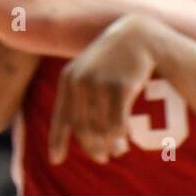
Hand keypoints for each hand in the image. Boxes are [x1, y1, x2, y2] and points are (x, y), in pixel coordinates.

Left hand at [47, 13, 160, 164]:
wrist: (140, 35)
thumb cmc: (114, 57)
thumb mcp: (91, 69)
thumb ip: (79, 95)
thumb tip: (78, 131)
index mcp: (69, 77)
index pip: (61, 117)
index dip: (57, 141)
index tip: (56, 161)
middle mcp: (80, 80)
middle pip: (82, 127)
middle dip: (92, 147)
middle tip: (102, 158)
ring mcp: (100, 83)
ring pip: (100, 128)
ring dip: (109, 145)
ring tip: (117, 151)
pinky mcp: (120, 86)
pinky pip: (117, 122)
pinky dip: (120, 136)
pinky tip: (125, 141)